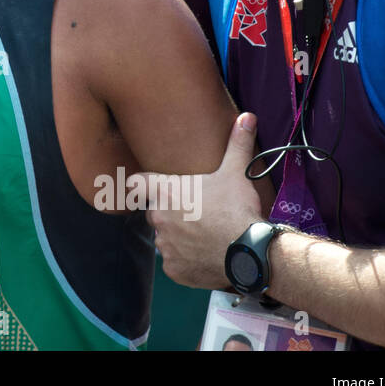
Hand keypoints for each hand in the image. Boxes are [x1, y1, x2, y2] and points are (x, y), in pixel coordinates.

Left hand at [145, 112, 262, 288]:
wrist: (246, 251)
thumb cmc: (236, 208)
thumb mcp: (235, 172)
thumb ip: (236, 143)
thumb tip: (247, 116)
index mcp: (164, 192)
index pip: (136, 183)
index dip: (143, 184)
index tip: (153, 187)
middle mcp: (157, 217)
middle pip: (156, 211)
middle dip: (170, 212)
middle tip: (196, 213)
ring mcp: (163, 245)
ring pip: (165, 238)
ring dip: (178, 236)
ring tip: (204, 234)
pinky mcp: (172, 268)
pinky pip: (174, 262)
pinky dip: (186, 260)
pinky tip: (204, 254)